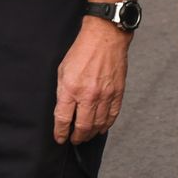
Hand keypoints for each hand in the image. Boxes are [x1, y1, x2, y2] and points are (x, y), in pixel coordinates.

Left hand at [53, 16, 129, 144]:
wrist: (105, 37)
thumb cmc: (82, 51)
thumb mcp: (62, 70)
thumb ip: (62, 92)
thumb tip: (63, 110)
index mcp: (71, 88)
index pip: (63, 119)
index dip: (60, 133)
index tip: (60, 138)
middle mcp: (89, 94)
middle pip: (82, 126)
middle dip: (77, 137)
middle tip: (74, 139)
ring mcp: (105, 95)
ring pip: (98, 124)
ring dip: (91, 133)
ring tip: (86, 135)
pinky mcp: (117, 92)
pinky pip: (112, 115)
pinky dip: (106, 125)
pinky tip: (101, 127)